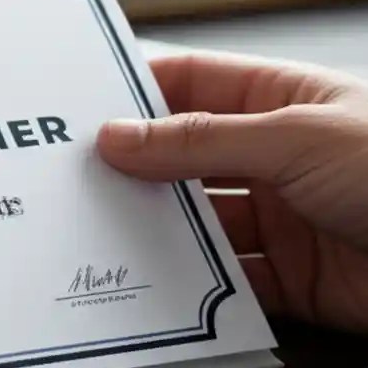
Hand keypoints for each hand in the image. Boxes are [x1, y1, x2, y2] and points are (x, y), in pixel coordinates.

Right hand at [97, 52, 367, 338]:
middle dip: (133, 166)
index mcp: (281, 100)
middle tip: (72, 175)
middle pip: (184, 156)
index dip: (134, 91)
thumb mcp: (295, 140)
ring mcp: (283, 217)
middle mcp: (275, 156)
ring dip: (156, 226)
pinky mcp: (293, 278)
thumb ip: (200, 141)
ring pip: (196, 220)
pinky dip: (191, 283)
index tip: (77, 105)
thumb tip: (119, 136)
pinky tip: (158, 280)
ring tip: (103, 227)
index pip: (191, 84)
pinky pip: (225, 278)